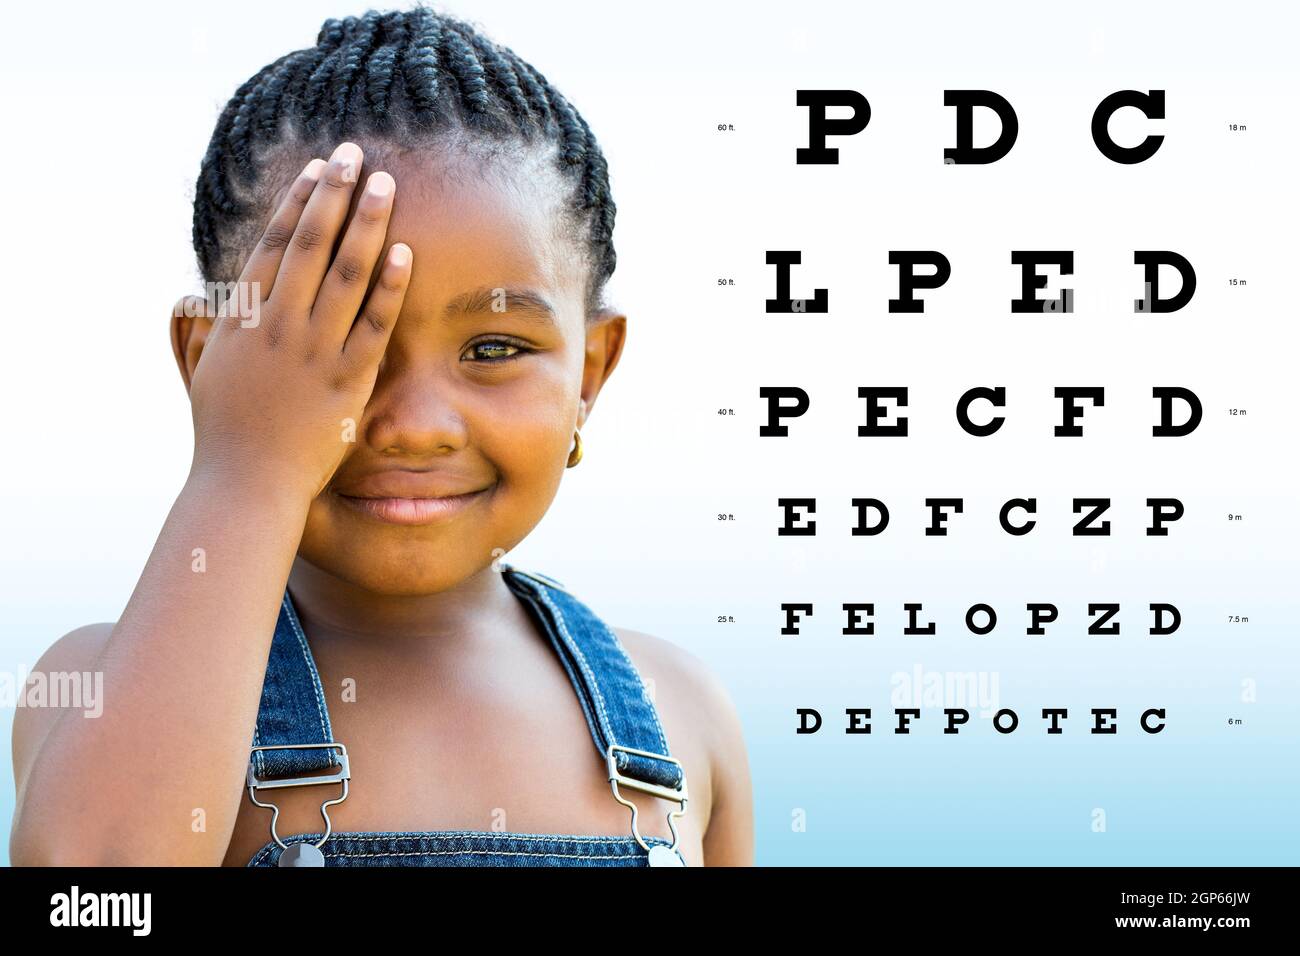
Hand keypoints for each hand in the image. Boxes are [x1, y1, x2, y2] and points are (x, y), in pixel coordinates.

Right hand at [186, 142, 410, 501]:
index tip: (317, 169)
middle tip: (354, 152)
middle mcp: (278, 324)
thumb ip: (211, 327)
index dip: (299, 202)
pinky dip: (388, 285)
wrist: (244, 484)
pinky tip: (404, 251)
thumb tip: (202, 297)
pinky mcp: (346, 379)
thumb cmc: (224, 432)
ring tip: (385, 183)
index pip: (275, 244)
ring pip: (346, 272)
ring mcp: (313, 350)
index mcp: (243, 317)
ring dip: (366, 222)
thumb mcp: (206, 368)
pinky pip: (373, 323)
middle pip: (312, 244)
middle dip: (334, 193)